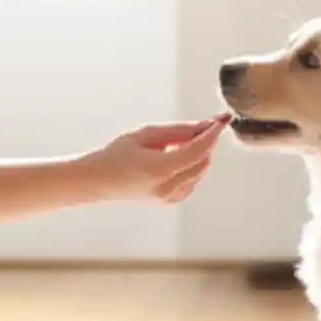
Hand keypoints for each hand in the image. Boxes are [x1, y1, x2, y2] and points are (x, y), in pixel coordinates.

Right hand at [0, 114, 231, 231]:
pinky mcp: (169, 202)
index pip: (199, 149)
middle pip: (203, 161)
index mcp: (160, 169)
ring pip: (200, 172)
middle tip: (202, 124)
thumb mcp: (145, 135)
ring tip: (178, 142)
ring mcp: (169, 198)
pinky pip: (192, 182)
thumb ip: (177, 131)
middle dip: (206, 142)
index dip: (213, 132)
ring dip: (199, 154)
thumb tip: (205, 126)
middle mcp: (168, 187)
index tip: (223, 118)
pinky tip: (175, 158)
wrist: (97, 181)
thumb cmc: (116, 153)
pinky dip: (191, 167)